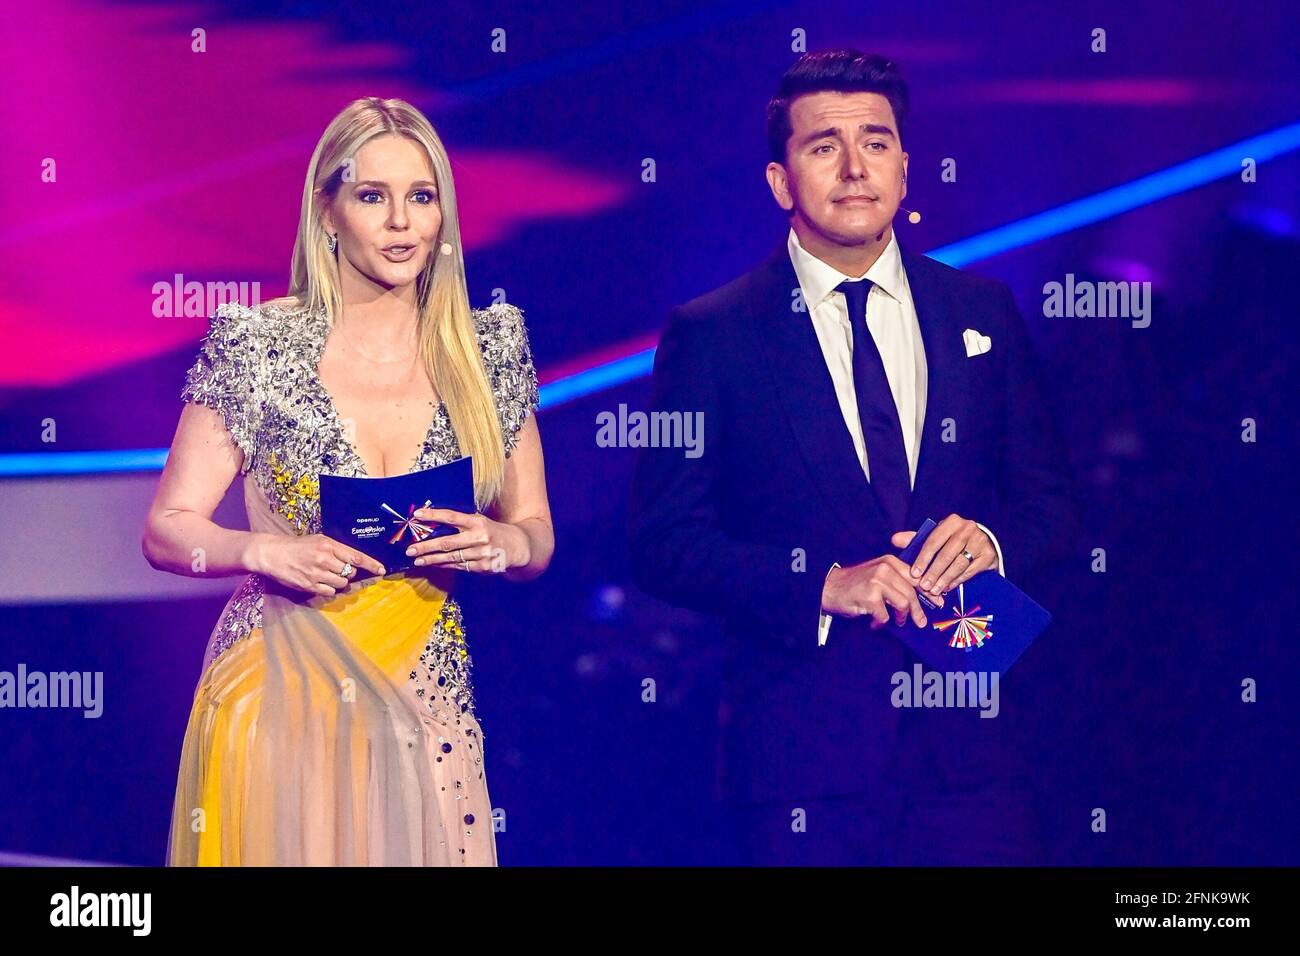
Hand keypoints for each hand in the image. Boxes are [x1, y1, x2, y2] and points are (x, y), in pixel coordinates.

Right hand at [247, 532, 384, 597]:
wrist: (272, 554)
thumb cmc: (297, 546)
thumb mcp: (318, 540)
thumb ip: (336, 549)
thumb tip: (355, 560)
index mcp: (328, 545)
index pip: (356, 557)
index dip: (371, 564)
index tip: (381, 570)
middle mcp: (324, 559)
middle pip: (350, 573)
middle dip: (348, 573)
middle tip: (337, 569)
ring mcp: (317, 573)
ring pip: (342, 584)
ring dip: (339, 582)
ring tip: (327, 575)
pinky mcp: (309, 586)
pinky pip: (330, 592)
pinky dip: (329, 589)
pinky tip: (320, 582)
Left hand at [405, 507, 528, 573]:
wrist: (518, 547)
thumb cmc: (494, 531)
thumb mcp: (481, 521)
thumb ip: (462, 522)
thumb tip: (435, 522)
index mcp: (477, 522)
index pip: (451, 516)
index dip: (433, 515)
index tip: (417, 515)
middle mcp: (479, 537)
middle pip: (447, 542)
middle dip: (425, 546)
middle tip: (410, 550)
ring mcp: (481, 553)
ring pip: (450, 557)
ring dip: (431, 559)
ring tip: (417, 560)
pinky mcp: (483, 567)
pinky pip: (459, 566)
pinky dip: (445, 565)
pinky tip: (434, 564)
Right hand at [821, 554, 927, 629]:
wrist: (829, 587)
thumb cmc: (856, 584)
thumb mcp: (878, 574)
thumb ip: (897, 580)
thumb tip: (921, 596)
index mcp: (890, 561)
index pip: (916, 576)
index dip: (928, 591)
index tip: (937, 602)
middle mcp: (885, 569)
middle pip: (912, 592)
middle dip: (919, 610)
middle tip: (921, 622)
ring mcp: (877, 582)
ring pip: (903, 604)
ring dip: (901, 618)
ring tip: (896, 622)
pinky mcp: (870, 597)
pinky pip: (885, 616)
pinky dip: (881, 623)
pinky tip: (875, 623)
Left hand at [891, 513, 996, 599]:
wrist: (983, 543)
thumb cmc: (953, 541)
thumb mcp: (936, 536)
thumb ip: (916, 539)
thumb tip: (894, 540)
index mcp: (951, 522)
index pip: (933, 541)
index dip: (922, 558)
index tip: (914, 573)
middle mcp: (967, 529)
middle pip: (946, 554)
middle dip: (933, 572)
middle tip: (923, 586)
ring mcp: (980, 541)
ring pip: (958, 564)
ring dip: (944, 579)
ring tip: (934, 590)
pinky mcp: (988, 555)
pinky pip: (970, 570)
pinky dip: (957, 580)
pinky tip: (948, 587)